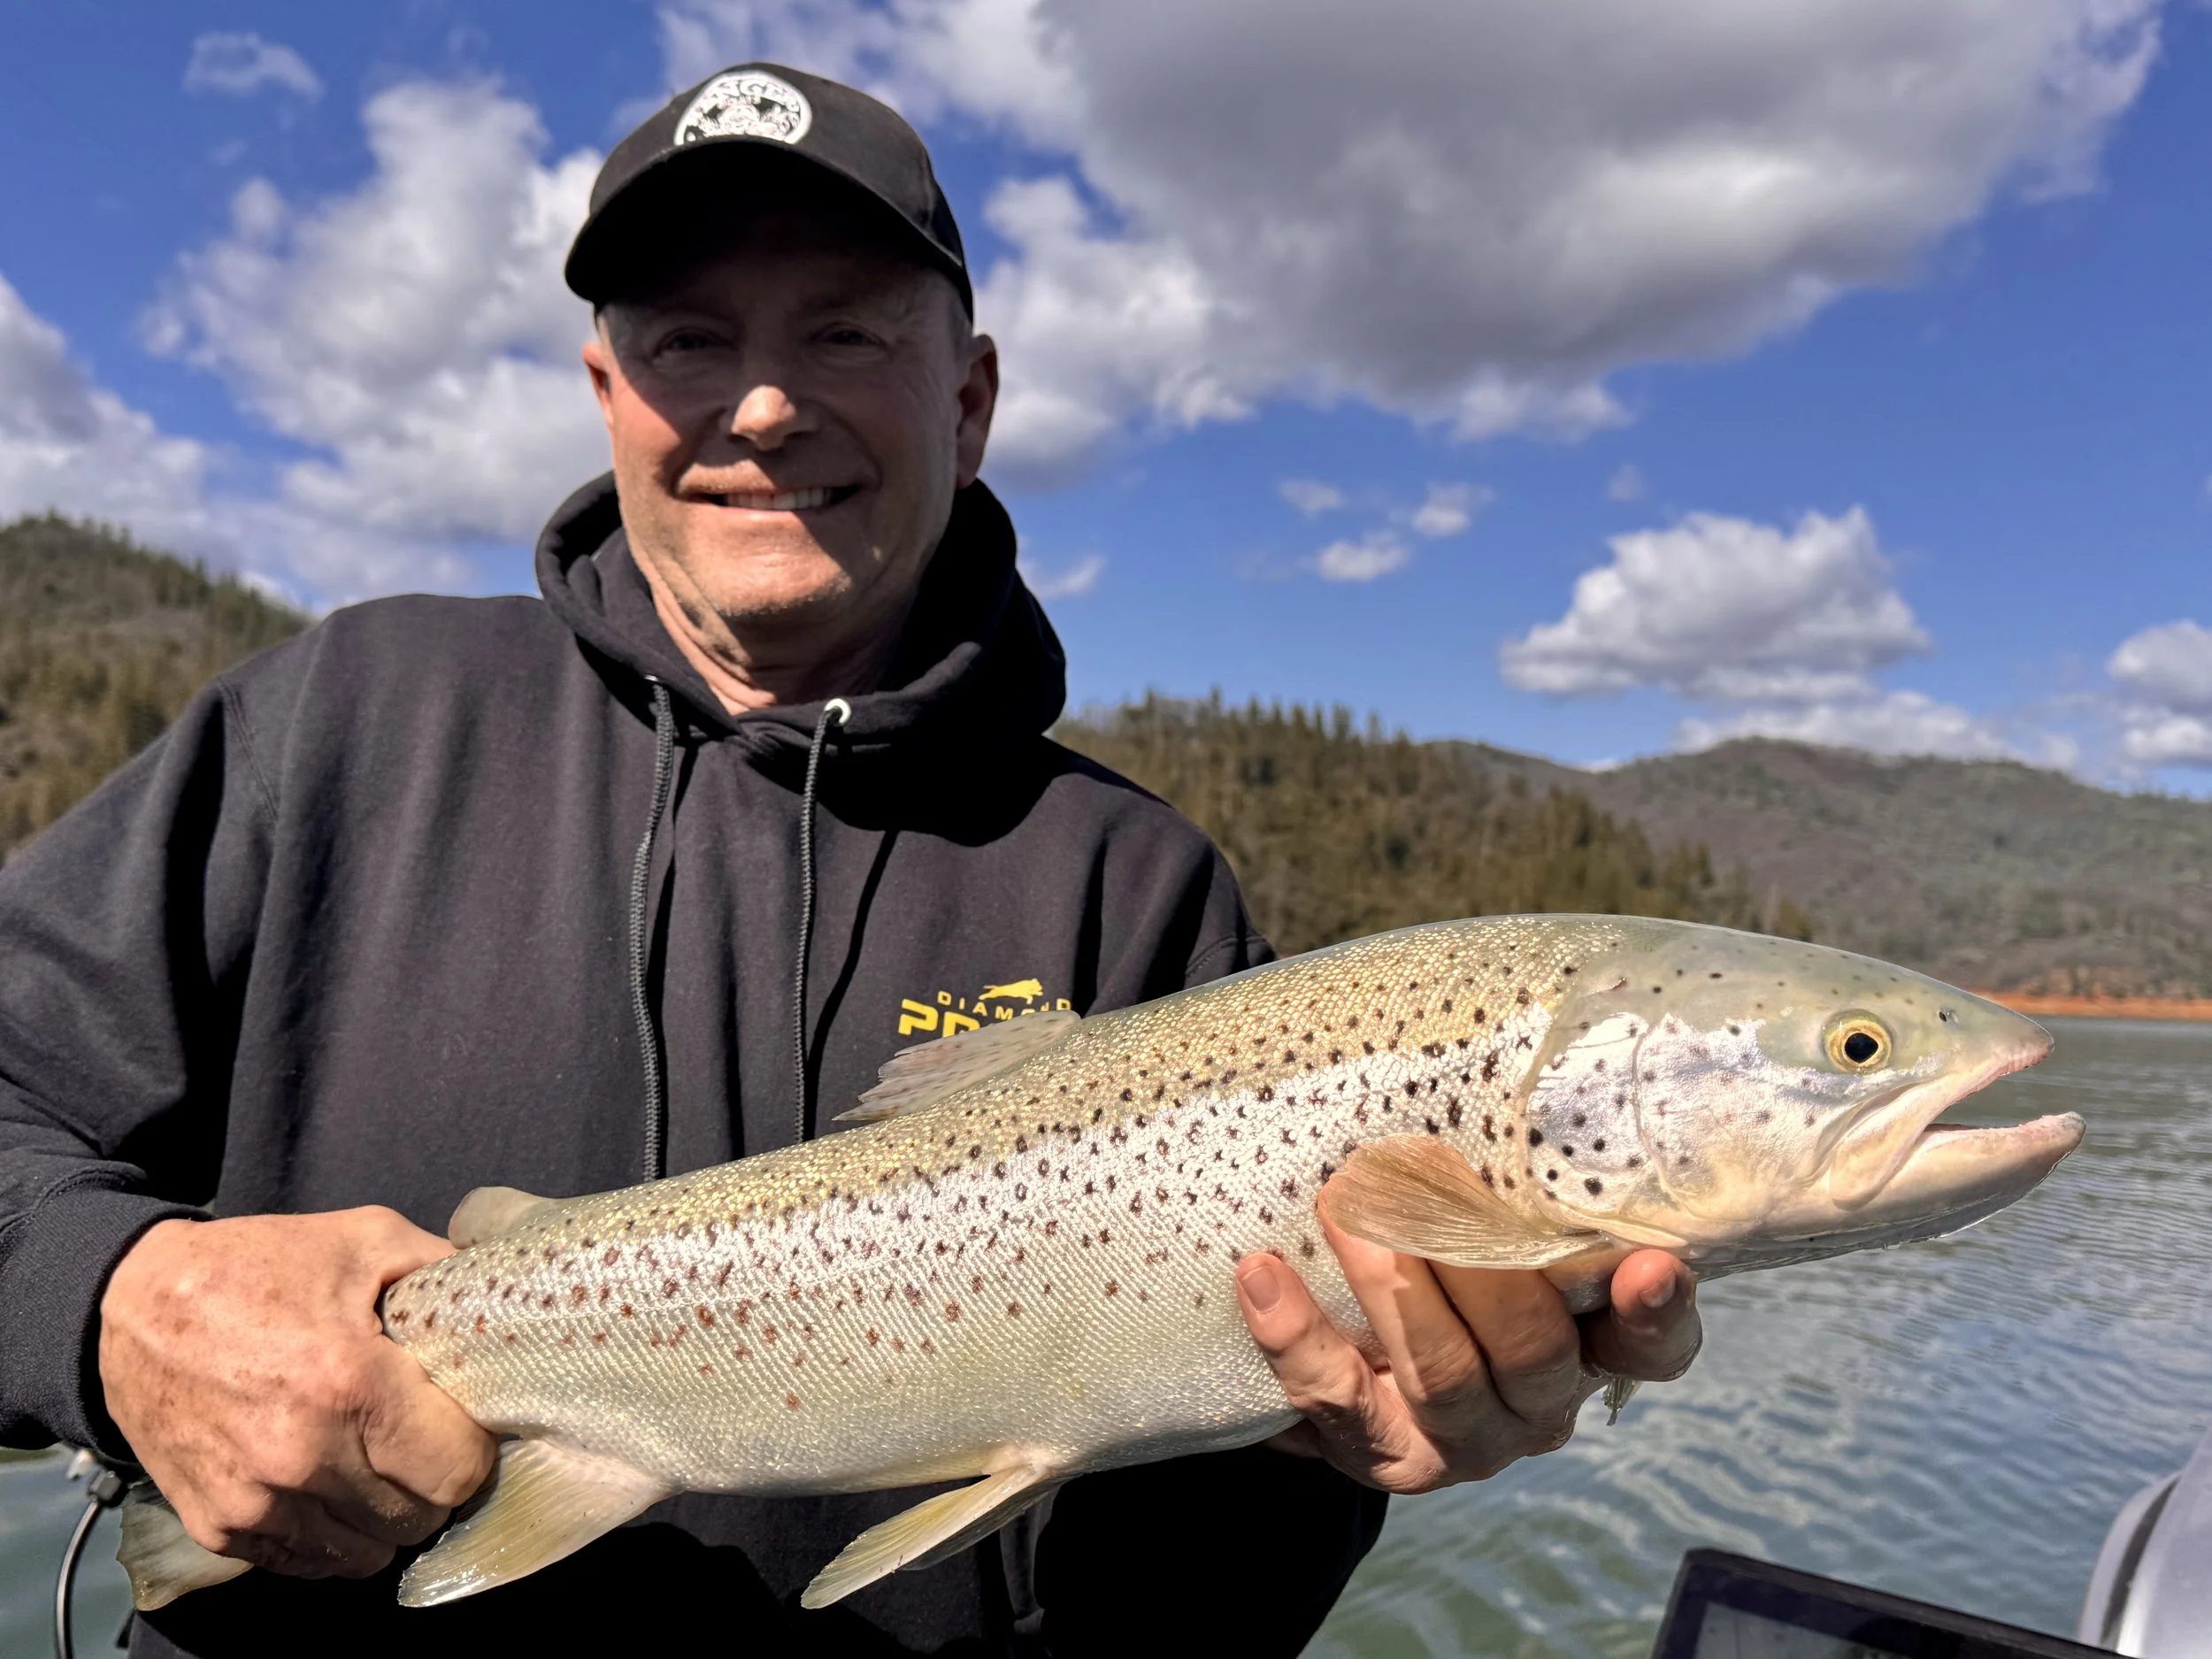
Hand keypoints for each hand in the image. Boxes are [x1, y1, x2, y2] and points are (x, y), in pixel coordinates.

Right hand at [98, 1208, 496, 1578]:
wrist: (135, 1304)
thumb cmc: (259, 1266)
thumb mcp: (365, 1239)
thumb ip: (444, 1269)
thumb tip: (504, 1299)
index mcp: (351, 1385)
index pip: (458, 1470)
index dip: (473, 1447)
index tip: (462, 1422)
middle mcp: (304, 1457)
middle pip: (420, 1518)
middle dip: (433, 1481)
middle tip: (421, 1439)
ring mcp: (257, 1501)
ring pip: (369, 1553)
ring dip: (385, 1515)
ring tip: (377, 1461)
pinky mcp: (220, 1526)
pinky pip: (309, 1563)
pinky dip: (333, 1535)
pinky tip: (332, 1485)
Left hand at [1235, 1213, 1700, 1492]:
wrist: (1347, 1365)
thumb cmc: (1441, 1269)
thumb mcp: (1487, 1233)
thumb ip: (1506, 1193)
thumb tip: (1482, 1087)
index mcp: (1589, 1344)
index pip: (1651, 1345)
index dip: (1657, 1311)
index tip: (1653, 1264)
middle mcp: (1541, 1403)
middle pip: (1530, 1348)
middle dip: (1474, 1257)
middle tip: (1421, 1167)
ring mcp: (1465, 1441)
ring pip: (1442, 1373)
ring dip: (1388, 1283)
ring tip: (1341, 1208)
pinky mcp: (1380, 1457)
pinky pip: (1337, 1399)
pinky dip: (1295, 1333)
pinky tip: (1261, 1275)